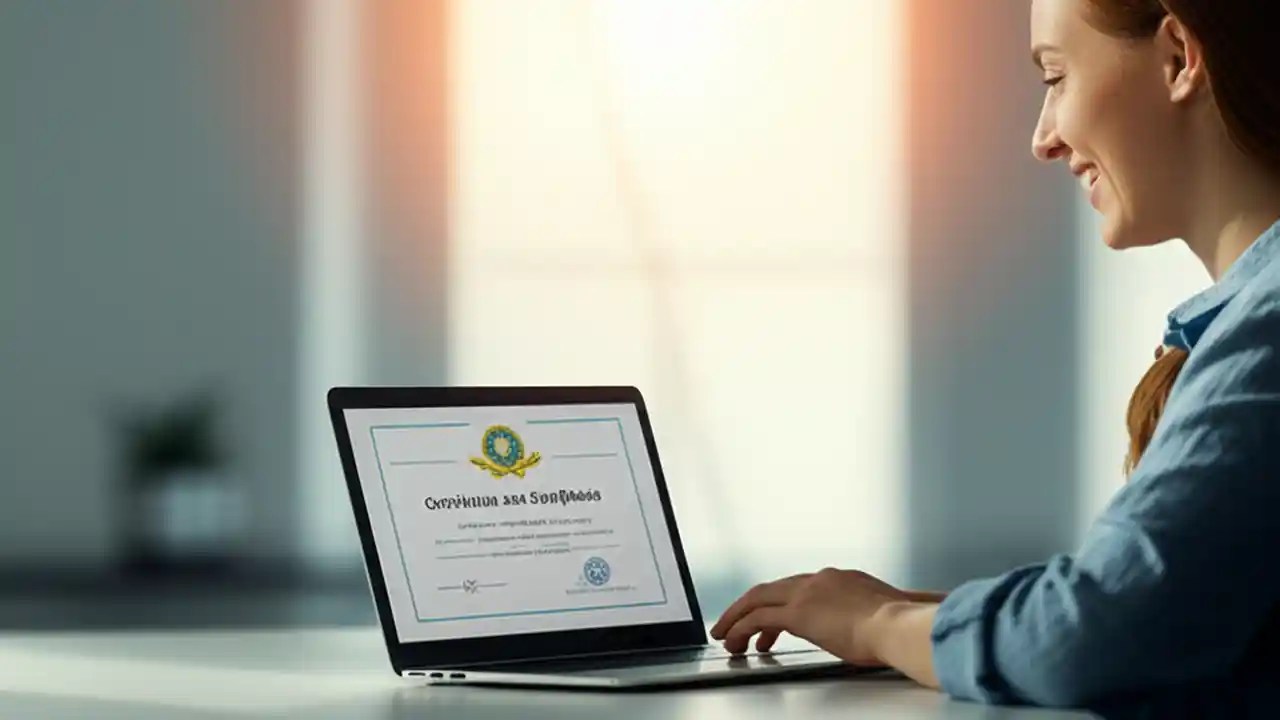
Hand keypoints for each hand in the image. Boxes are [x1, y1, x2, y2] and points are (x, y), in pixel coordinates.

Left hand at [709, 568, 909, 665]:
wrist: (900, 626)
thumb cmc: (904, 625)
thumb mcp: (896, 612)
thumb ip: (895, 610)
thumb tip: (924, 607)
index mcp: (842, 579)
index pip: (801, 586)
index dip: (784, 603)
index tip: (776, 622)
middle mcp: (821, 579)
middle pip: (773, 588)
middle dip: (751, 607)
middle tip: (737, 625)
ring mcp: (807, 593)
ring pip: (758, 599)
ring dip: (738, 617)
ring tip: (728, 637)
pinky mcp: (797, 613)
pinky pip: (757, 618)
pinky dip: (740, 627)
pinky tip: (734, 641)